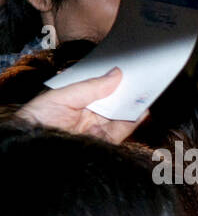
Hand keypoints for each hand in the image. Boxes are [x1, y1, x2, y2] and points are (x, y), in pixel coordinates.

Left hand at [17, 68, 146, 143]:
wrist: (34, 149)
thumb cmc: (37, 122)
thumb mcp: (61, 97)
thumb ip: (90, 87)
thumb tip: (116, 74)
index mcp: (72, 101)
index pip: (95, 86)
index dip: (110, 77)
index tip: (124, 66)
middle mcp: (85, 114)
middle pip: (110, 99)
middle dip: (125, 89)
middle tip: (140, 76)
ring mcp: (95, 129)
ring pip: (119, 114)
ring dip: (132, 103)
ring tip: (145, 90)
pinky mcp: (104, 143)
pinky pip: (122, 130)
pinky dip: (134, 120)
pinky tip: (142, 110)